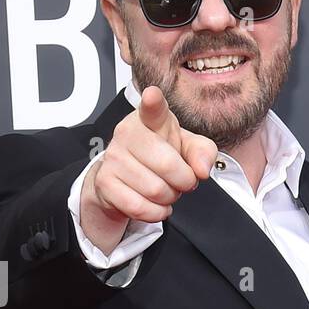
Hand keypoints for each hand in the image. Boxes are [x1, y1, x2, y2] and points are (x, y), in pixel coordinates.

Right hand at [79, 85, 218, 252]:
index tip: (152, 96)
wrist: (126, 178)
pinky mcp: (105, 182)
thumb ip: (203, 152)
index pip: (153, 109)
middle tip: (180, 180)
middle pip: (168, 166)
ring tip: (165, 190)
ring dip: (169, 198)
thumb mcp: (187, 148)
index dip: (153, 102)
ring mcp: (113, 157)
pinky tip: (155, 204)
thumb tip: (201, 169)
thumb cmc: (159, 156)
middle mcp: (127, 133)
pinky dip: (155, 212)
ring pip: (155, 190)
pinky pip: (139, 207)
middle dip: (183, 181)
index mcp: (150, 119)